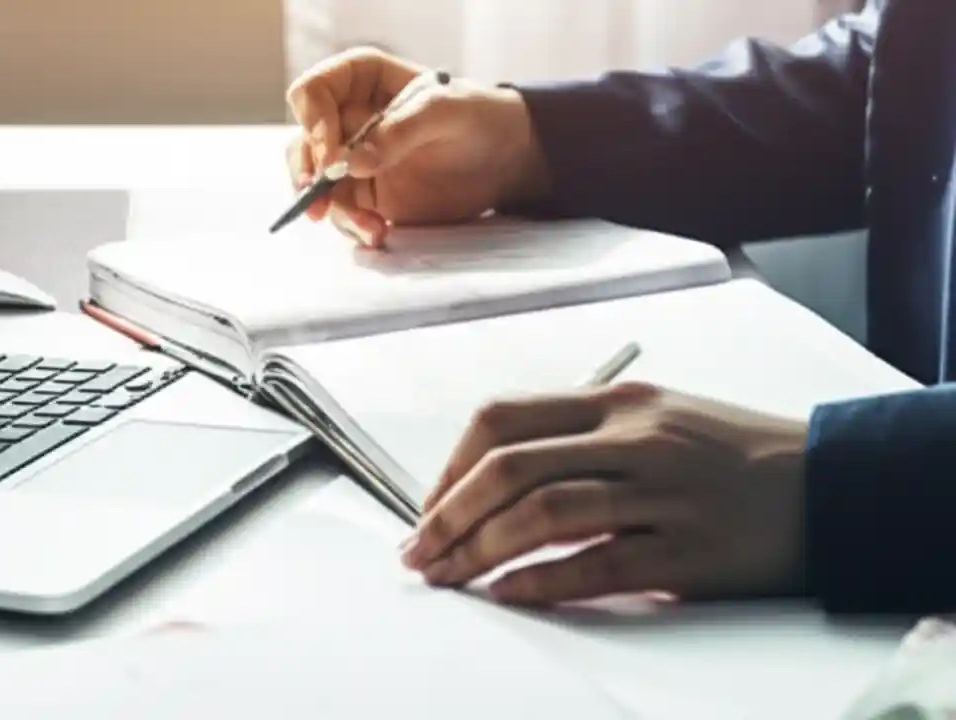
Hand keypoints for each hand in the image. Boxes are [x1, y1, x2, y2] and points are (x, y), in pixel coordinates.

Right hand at [285, 48, 550, 247]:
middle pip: (303, 143)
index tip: (332, 152)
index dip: (314, 122)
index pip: (314, 93)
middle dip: (306, 173)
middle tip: (320, 201)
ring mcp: (356, 162)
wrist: (507, 159)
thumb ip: (399, 131)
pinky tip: (379, 233)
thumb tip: (352, 162)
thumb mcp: (445, 112)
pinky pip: (344, 214)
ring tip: (371, 227)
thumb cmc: (479, 118)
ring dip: (335, 210)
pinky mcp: (369, 197)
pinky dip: (355, 227)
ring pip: (319, 185)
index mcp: (362, 82)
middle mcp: (349, 121)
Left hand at [400, 382, 810, 606]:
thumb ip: (584, 436)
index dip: (452, 463)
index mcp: (619, 401)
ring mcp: (662, 493)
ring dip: (481, 550)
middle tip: (420, 550)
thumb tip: (498, 477)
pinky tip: (507, 593)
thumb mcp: (658, 418)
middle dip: (449, 512)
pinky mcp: (689, 552)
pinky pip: (598, 566)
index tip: (430, 503)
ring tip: (447, 575)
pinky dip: (542, 582)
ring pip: (545, 514)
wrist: (833, 484)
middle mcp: (635, 439)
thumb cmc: (735, 453)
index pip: (505, 416)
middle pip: (511, 466)